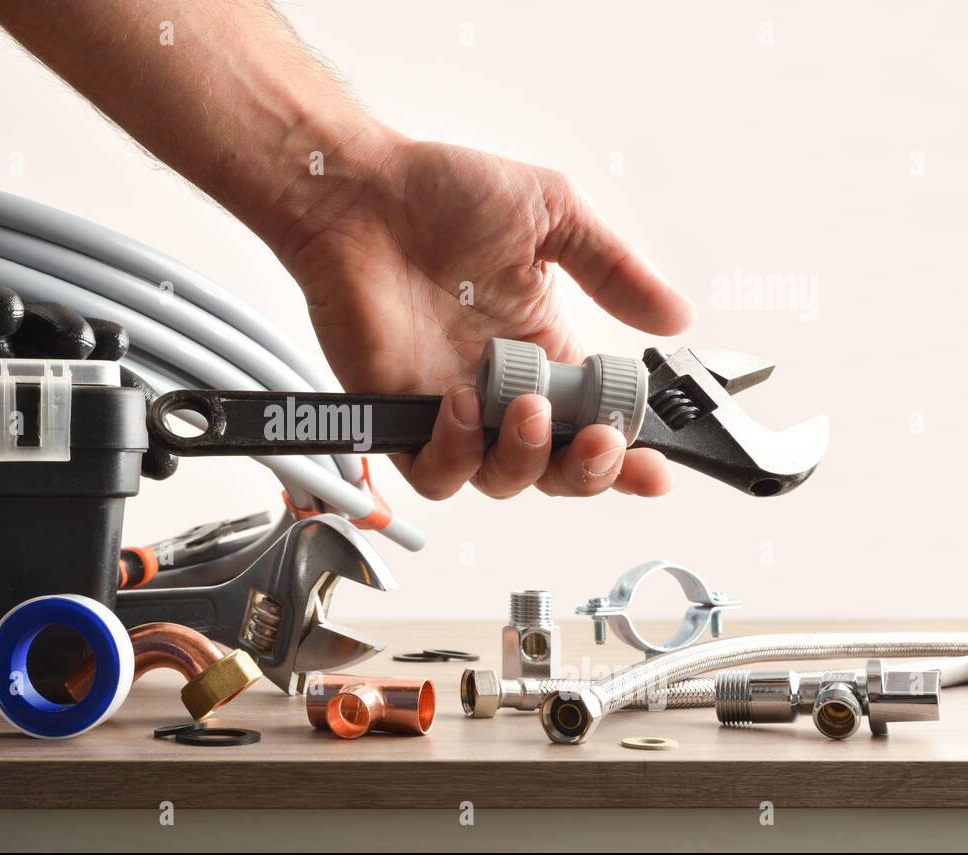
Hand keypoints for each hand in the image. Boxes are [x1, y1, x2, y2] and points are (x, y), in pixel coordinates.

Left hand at [279, 137, 695, 499]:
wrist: (359, 193)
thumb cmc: (439, 195)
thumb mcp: (551, 217)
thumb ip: (613, 270)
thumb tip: (676, 316)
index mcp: (546, 351)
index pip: (598, 423)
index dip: (630, 454)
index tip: (655, 464)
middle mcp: (503, 388)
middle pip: (557, 470)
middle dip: (589, 471)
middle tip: (597, 439)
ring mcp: (451, 406)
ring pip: (500, 480)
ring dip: (525, 460)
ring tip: (527, 409)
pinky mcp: (400, 415)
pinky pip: (433, 471)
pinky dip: (454, 455)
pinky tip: (461, 407)